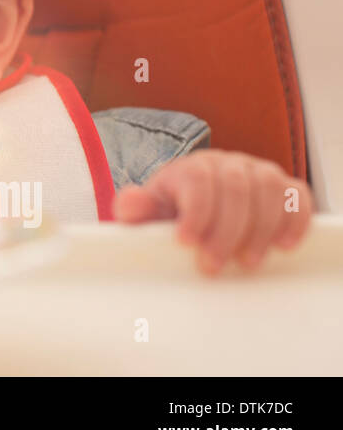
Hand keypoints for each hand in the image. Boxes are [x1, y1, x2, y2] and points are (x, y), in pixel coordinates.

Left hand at [113, 150, 312, 274]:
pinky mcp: (283, 188)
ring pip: (268, 188)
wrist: (196, 214)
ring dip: (261, 228)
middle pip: (235, 187)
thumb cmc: (172, 215)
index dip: (195, 211)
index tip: (186, 243)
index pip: (198, 179)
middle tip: (213, 265)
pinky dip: (296, 219)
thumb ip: (135, 209)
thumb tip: (131, 201)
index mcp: (190, 168)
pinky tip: (283, 245)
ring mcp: (256, 172)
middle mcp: (225, 164)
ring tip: (247, 262)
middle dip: (226, 230)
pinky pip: (297, 195)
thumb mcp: (147, 215)